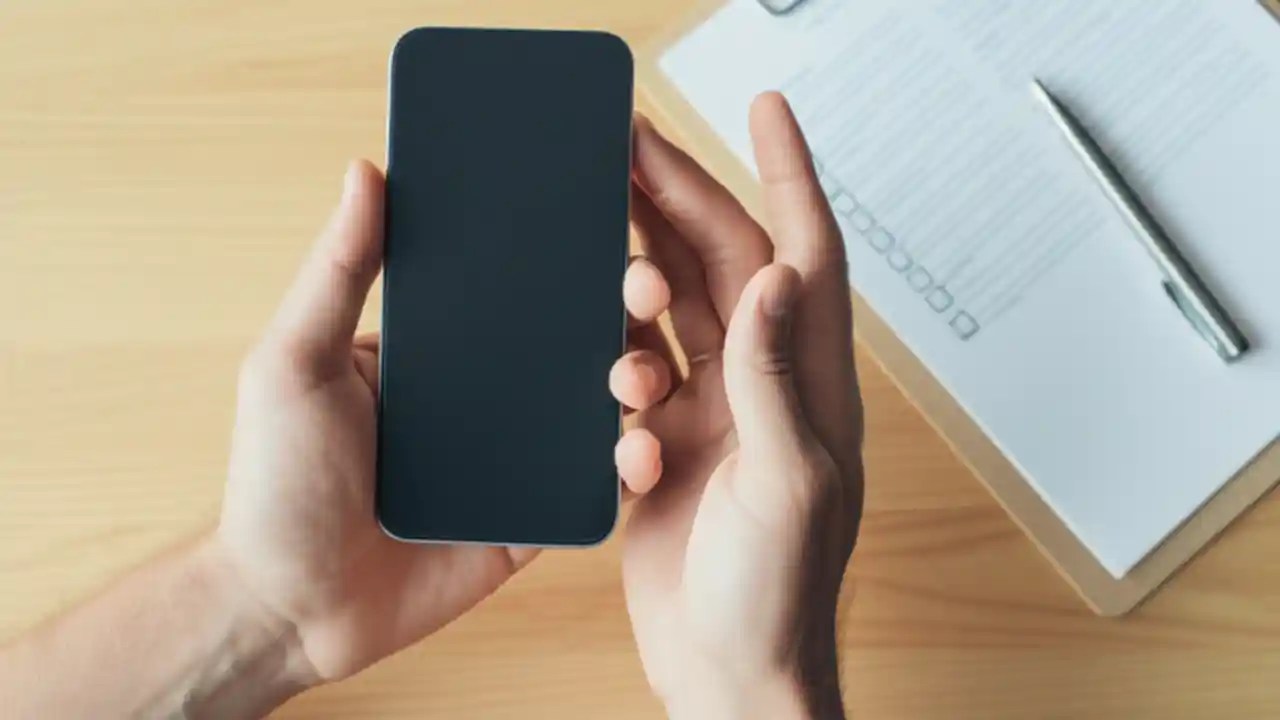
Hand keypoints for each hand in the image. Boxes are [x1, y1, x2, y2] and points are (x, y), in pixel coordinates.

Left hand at [216, 161, 658, 683]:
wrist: (289, 609)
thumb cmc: (276, 482)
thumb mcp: (295, 362)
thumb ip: (336, 272)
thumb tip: (366, 171)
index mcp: (437, 350)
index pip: (512, 287)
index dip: (560, 254)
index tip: (606, 216)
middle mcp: (484, 397)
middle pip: (569, 341)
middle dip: (619, 311)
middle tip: (643, 291)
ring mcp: (512, 459)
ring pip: (595, 410)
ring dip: (634, 382)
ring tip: (635, 377)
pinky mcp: (532, 520)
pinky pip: (592, 489)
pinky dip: (625, 469)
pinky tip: (636, 453)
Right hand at [611, 94, 862, 718]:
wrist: (727, 672)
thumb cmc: (775, 594)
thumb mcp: (784, 479)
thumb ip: (773, 375)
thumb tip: (779, 273)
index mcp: (809, 383)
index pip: (805, 252)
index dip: (788, 172)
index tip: (766, 108)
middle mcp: (765, 386)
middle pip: (723, 262)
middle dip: (680, 196)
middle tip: (629, 141)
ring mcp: (714, 415)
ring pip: (673, 311)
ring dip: (638, 272)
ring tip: (601, 239)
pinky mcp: (667, 447)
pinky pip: (634, 375)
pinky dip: (613, 365)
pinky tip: (607, 380)